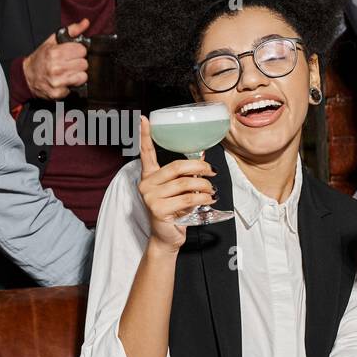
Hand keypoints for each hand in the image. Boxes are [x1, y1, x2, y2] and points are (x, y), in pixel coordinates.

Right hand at [21, 17, 89, 99]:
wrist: (27, 76)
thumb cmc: (40, 58)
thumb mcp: (53, 41)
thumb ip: (72, 31)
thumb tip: (85, 22)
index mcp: (55, 53)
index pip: (82, 50)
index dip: (78, 51)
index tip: (72, 53)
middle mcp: (56, 67)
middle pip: (84, 64)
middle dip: (78, 63)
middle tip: (70, 63)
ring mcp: (56, 82)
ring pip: (82, 77)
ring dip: (77, 75)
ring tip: (68, 72)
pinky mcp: (57, 93)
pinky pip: (74, 88)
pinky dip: (70, 86)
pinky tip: (63, 81)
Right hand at [136, 116, 214, 252]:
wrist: (167, 238)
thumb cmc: (174, 212)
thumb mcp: (180, 191)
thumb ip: (186, 176)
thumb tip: (203, 160)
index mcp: (149, 176)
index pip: (146, 153)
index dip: (145, 135)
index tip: (144, 118)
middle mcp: (146, 184)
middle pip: (177, 167)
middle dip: (199, 167)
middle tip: (212, 172)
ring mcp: (150, 197)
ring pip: (185, 183)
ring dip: (204, 186)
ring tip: (211, 191)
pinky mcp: (158, 209)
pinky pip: (187, 198)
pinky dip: (202, 198)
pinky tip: (207, 200)